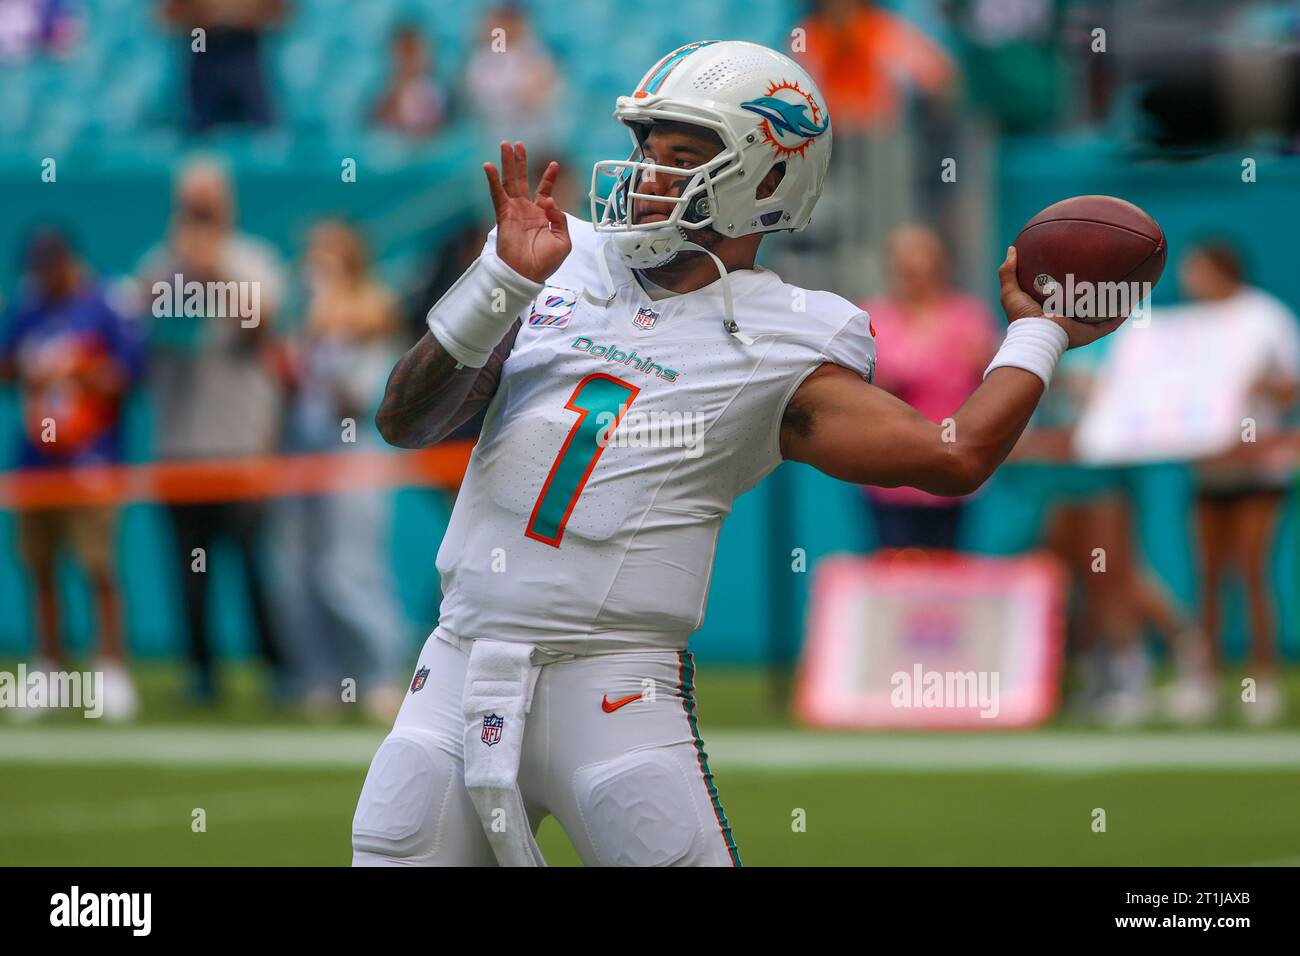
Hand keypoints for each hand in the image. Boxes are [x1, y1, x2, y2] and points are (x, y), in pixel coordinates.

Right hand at [483, 141, 570, 282]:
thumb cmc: (545, 263)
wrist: (528, 275)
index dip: (549, 177)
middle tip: (518, 144)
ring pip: (510, 182)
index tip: (554, 164)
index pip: (544, 190)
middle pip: (522, 180)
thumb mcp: (563, 240)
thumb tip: (549, 200)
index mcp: (541, 216)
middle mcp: (526, 210)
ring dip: (507, 163)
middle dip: (520, 161)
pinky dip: (493, 180)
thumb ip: (560, 219)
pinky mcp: (503, 215)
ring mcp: (514, 211)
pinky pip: (497, 195)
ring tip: (505, 145)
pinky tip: (489, 166)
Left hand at [998, 246, 1123, 348]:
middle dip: (1097, 289)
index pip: (1065, 293)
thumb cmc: (1022, 317)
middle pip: (1087, 302)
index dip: (1073, 280)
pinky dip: (1120, 316)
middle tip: (1107, 272)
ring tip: (1127, 287)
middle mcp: (1068, 318)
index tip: (1078, 265)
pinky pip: (1110, 324)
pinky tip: (1131, 303)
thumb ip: (1008, 271)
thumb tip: (1012, 249)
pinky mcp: (1090, 333)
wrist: (1035, 336)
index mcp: (1052, 309)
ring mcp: (1081, 326)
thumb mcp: (1010, 292)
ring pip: (1103, 313)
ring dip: (1115, 302)